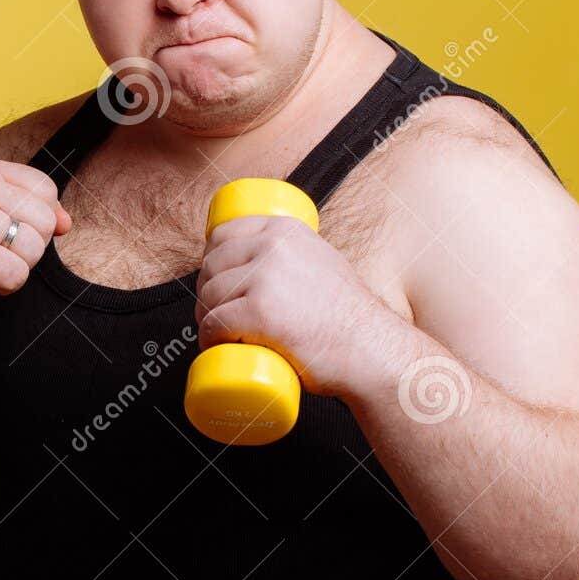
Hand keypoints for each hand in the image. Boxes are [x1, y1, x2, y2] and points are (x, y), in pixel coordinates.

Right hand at [0, 159, 70, 326]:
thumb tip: (67, 222)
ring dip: (15, 267)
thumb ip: (33, 211)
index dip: (34, 220)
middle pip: (45, 220)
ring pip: (35, 247)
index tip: (1, 231)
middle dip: (26, 247)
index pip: (46, 190)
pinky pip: (18, 274)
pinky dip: (3, 286)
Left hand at [193, 214, 387, 397]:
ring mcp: (265, 278)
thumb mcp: (323, 263)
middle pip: (212, 265)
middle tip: (217, 316)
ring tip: (221, 335)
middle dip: (206, 292)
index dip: (211, 260)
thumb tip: (264, 263)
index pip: (224, 233)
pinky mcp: (259, 312)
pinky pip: (214, 322)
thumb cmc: (349, 317)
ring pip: (210, 295)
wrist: (372, 349)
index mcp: (285, 230)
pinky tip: (216, 345)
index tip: (215, 282)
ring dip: (206, 318)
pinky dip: (208, 338)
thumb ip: (296, 255)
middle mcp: (273, 246)